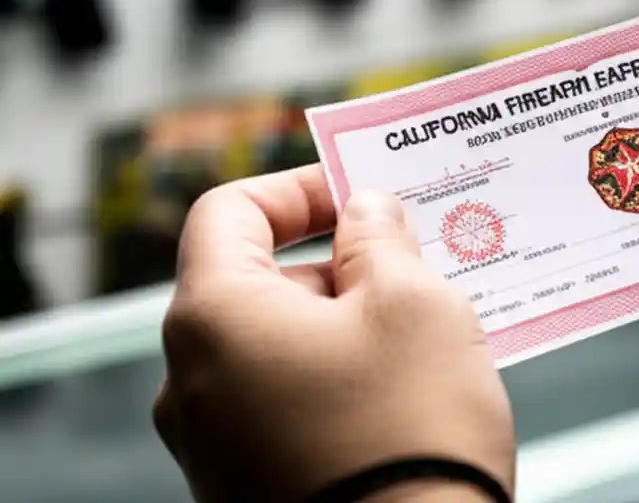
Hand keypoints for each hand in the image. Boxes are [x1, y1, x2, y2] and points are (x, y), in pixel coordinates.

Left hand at [153, 166, 514, 501]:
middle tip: (419, 269)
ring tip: (426, 337)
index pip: (228, 211)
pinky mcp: (243, 487)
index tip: (361, 193)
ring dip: (346, 325)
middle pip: (258, 282)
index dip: (297, 187)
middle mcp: (191, 381)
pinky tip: (404, 393)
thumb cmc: (411, 431)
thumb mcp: (414, 304)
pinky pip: (285, 405)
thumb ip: (382, 238)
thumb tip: (367, 212)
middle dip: (340, 265)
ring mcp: (213, 444)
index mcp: (214, 317)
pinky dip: (336, 382)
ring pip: (278, 348)